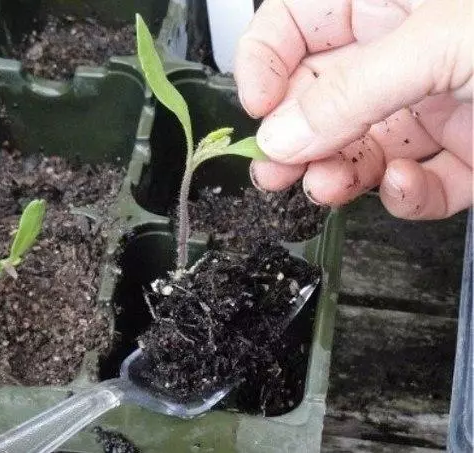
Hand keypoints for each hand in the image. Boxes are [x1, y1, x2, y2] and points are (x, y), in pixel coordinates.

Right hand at [235, 0, 471, 219]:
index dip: (265, 60)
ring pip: (360, 147)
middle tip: (274, 168)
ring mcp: (433, 105)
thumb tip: (282, 135)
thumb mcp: (441, 43)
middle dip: (293, 138)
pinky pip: (418, 183)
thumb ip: (353, 91)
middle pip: (318, 96)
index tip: (257, 107)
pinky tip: (403, 183)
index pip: (297, 22)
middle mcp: (404, 54)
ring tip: (326, 186)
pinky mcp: (463, 153)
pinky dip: (406, 196)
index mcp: (391, 3)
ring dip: (338, 173)